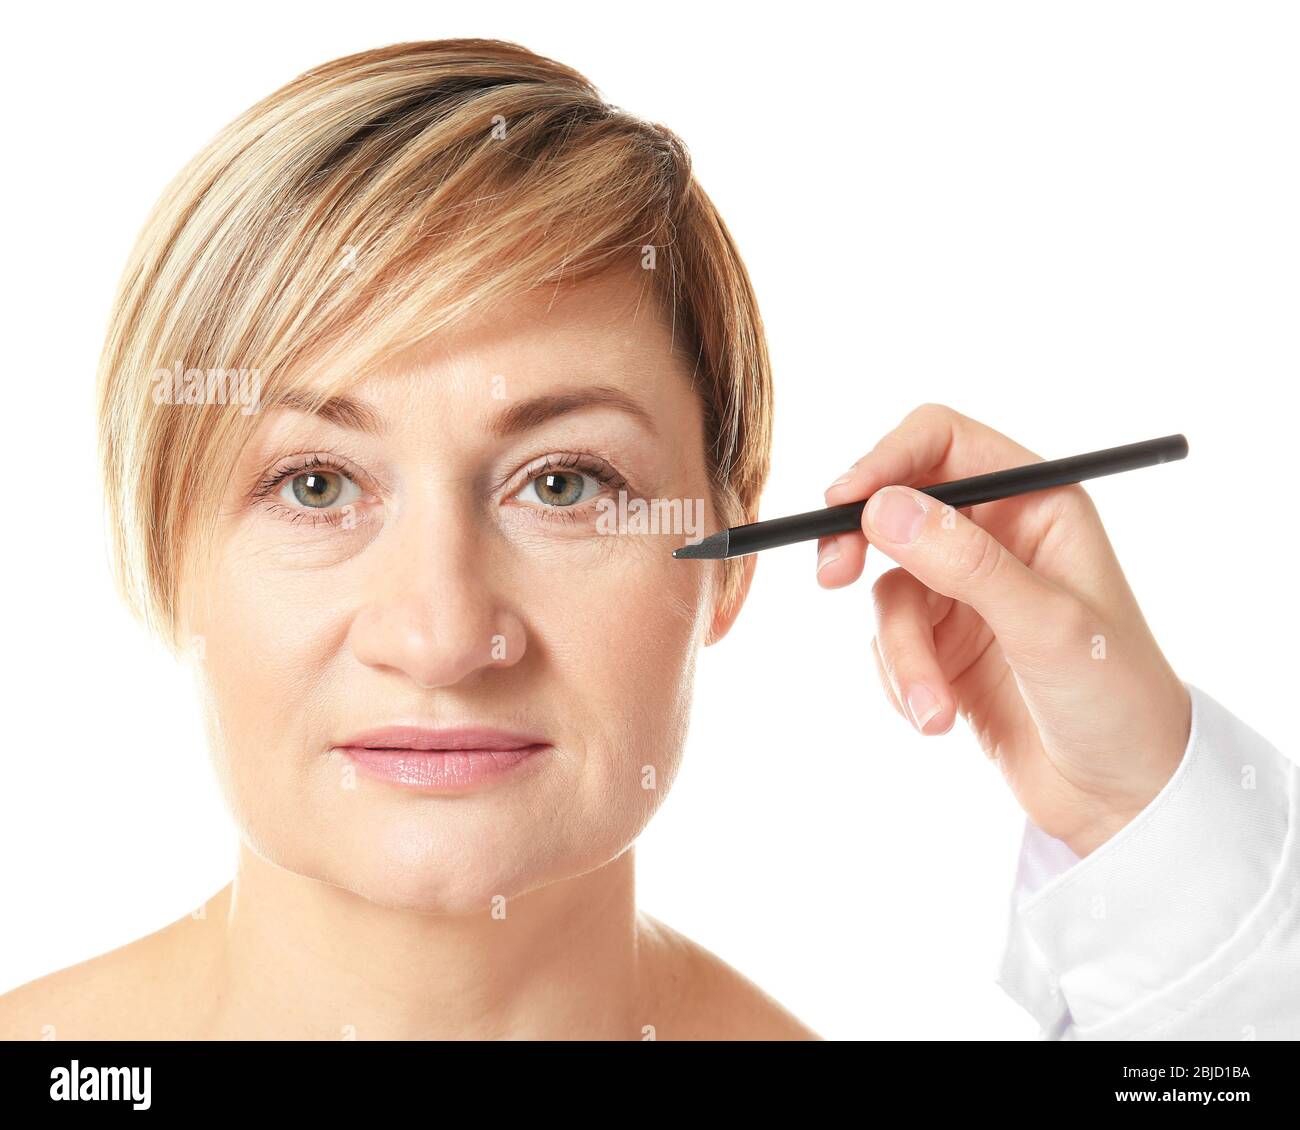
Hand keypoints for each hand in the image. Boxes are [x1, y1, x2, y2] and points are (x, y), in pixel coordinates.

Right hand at [817, 404, 1191, 857]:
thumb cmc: (1116, 699)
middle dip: (860, 546)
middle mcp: (995, 535)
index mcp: (1036, 503)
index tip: (842, 504)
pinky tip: (937, 720)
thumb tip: (880, 508)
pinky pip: (887, 643)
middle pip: (894, 506)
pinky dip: (902, 681)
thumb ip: (965, 563)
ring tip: (934, 711)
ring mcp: (965, 589)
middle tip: (831, 577)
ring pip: (887, 591)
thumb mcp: (1046, 626)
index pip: (941, 442)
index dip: (886, 460)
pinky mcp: (942, 643)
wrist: (1122, 797)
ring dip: (902, 655)